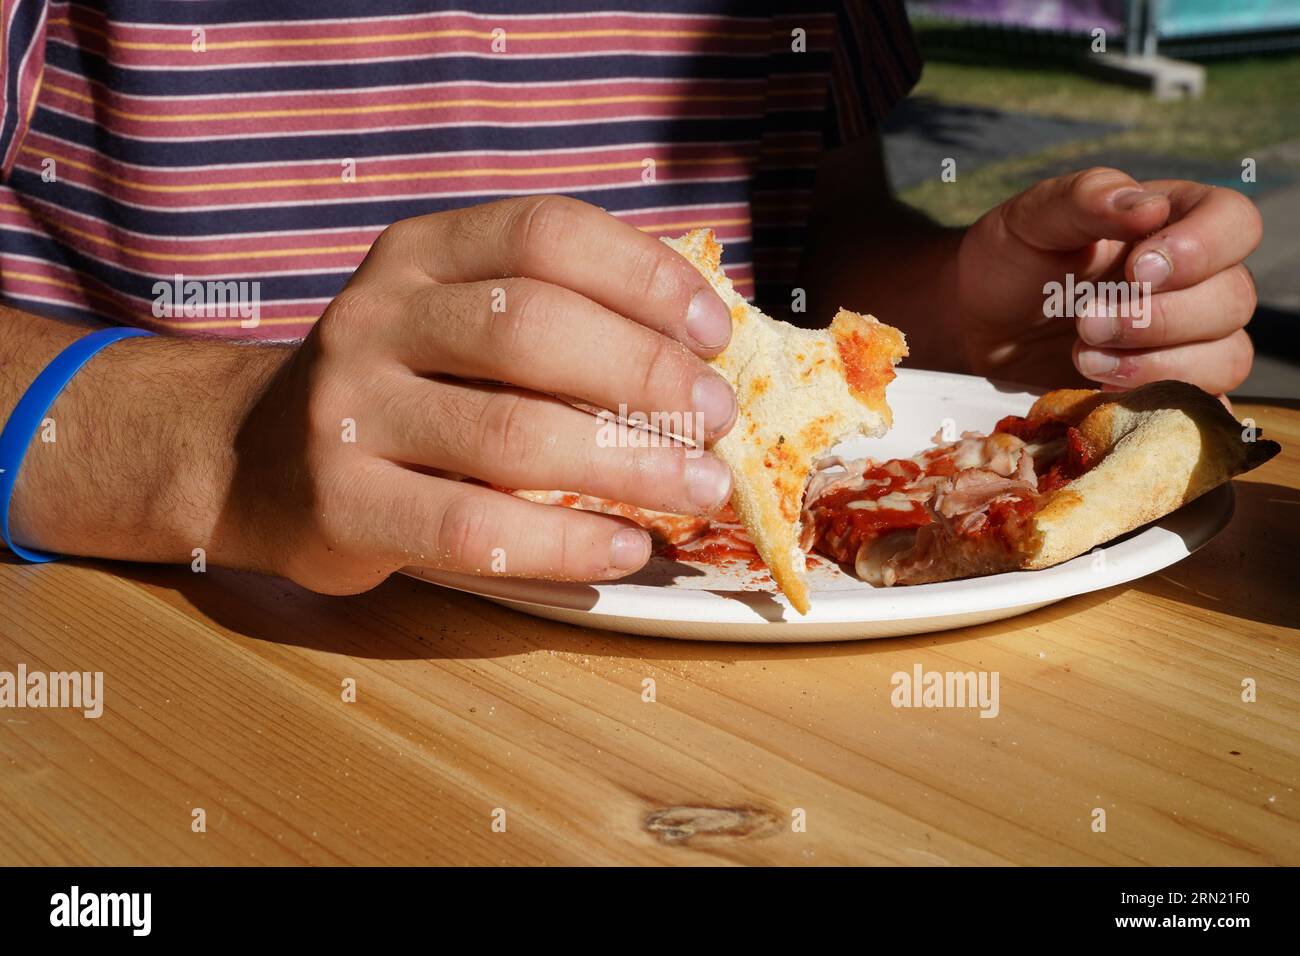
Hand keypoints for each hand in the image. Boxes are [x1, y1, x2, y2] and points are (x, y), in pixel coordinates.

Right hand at [217, 196, 736, 593]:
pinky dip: (564, 543)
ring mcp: (348, 410)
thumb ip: (555, 312)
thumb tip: (699, 347)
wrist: (254, 460)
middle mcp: (377, 316)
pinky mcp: (342, 503)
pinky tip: (626, 548)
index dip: (644, 277)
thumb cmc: (402, 388)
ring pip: (509, 435)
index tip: (714, 334)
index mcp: (420, 253)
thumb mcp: (455, 321)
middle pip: (530, 328)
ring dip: (627, 465)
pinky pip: (471, 529)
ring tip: (699, 488)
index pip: (544, 233)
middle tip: (717, 418)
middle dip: (645, 375)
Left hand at [955, 167, 1260, 393]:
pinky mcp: (1167, 389)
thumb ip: (1086, 199)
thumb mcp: (1034, 217)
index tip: (1137, 270)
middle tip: (1085, 323)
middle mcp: (1197, 280)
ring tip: (1083, 360)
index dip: (1202, 250)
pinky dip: (1161, 407)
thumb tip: (1148, 207)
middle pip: (1232, 300)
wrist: (981, 323)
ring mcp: (1189, 340)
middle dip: (1157, 319)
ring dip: (1156, 366)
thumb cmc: (1014, 258)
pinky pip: (1201, 408)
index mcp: (1177, 221)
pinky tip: (1105, 396)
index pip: (1235, 224)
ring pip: (1226, 358)